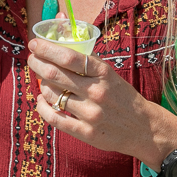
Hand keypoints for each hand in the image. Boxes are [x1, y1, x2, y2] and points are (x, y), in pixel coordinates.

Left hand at [26, 38, 165, 159]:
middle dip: (37, 63)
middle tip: (31, 58)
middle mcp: (97, 92)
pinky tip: (41, 100)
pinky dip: (43, 107)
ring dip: (42, 85)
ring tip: (42, 80)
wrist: (144, 128)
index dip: (47, 48)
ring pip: (52, 95)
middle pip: (55, 74)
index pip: (69, 56)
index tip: (35, 44)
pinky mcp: (86, 132)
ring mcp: (91, 114)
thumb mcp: (110, 74)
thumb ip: (88, 62)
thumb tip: (61, 44)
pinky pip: (54, 118)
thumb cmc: (123, 97)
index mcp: (104, 73)